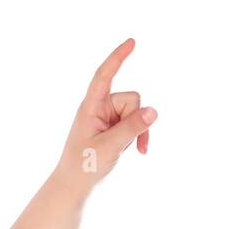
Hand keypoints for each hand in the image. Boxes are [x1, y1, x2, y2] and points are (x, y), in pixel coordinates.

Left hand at [56, 37, 157, 196]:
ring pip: (138, 112)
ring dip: (138, 131)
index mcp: (91, 106)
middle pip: (132, 99)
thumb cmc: (84, 165)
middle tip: (125, 143)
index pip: (104, 75)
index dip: (117, 58)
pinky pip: (137, 124)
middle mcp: (100, 107)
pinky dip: (139, 137)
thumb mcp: (109, 147)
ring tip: (125, 149)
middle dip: (136, 119)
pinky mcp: (115, 128)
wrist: (75, 185)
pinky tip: (139, 152)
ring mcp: (109, 117)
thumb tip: (154, 111)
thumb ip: (131, 128)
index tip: (132, 42)